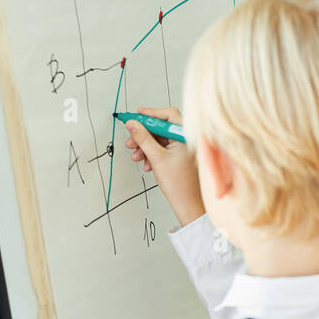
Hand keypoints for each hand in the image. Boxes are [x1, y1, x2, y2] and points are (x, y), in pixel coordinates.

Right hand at [123, 106, 204, 225]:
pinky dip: (153, 154)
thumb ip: (143, 139)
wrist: (188, 204)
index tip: (135, 116)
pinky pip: (163, 148)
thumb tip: (132, 124)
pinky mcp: (180, 156)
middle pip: (162, 127)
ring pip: (160, 139)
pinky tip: (147, 163)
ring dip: (146, 146)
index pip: (168, 115)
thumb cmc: (180, 185)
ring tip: (136, 156)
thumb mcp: (157, 158)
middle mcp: (188, 140)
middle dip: (144, 134)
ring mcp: (184, 148)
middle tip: (131, 140)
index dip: (150, 114)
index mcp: (187, 136)